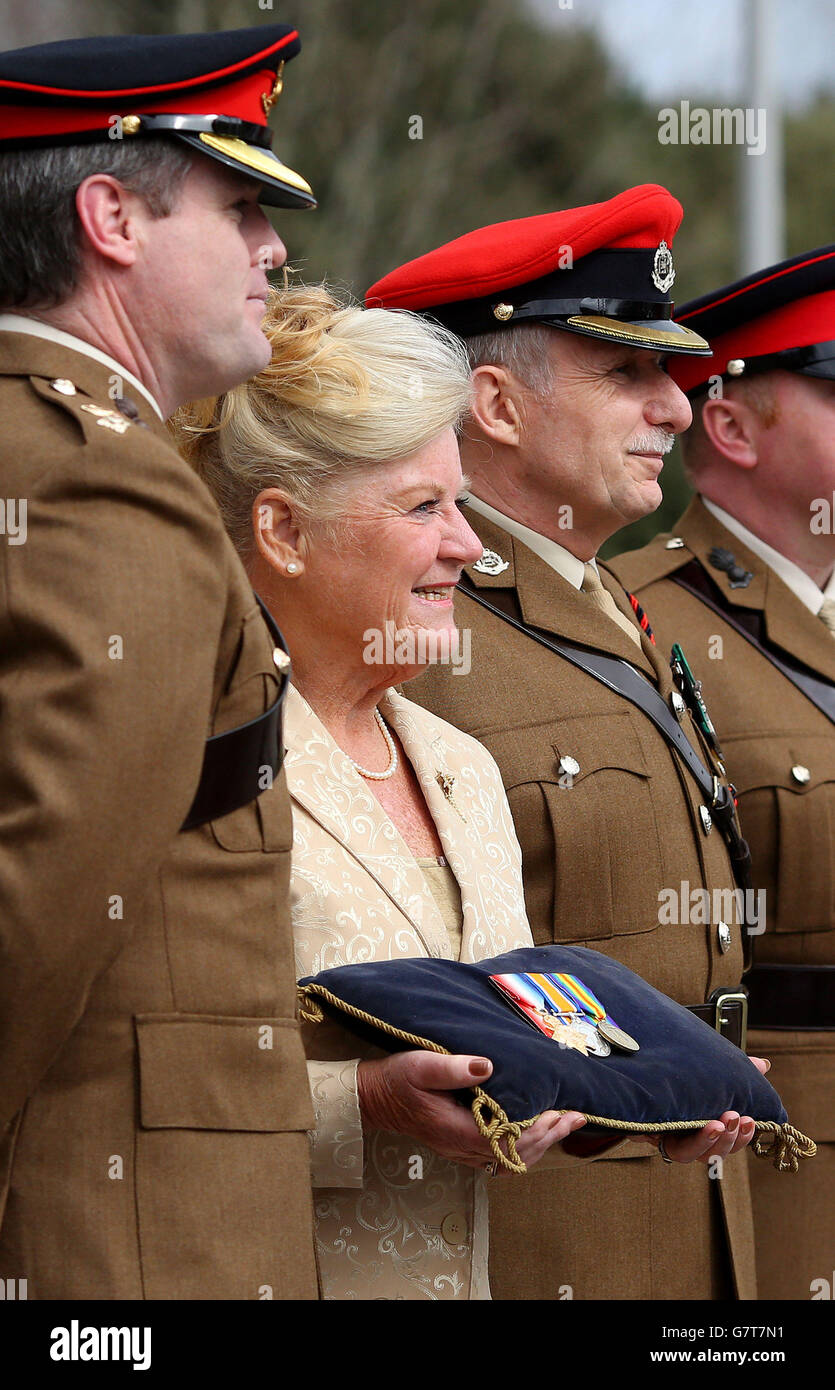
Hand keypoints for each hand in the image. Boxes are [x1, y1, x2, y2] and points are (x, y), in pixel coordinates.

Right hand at [356, 1050, 585, 1170]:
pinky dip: (522, 1147)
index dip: (538, 1130)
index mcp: (457, 1131)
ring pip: (510, 1160)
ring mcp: (461, 1150)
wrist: (374, 1097)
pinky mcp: (460, 1145)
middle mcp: (462, 1148)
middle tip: (576, 1118)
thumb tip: (487, 1066)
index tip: (560, 1112)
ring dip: (540, 1144)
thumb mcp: (421, 1065)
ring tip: (563, 1125)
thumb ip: (454, 1068)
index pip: (509, 1140)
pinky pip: (499, 1157)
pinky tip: (534, 1133)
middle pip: (516, 1154)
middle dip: (550, 1136)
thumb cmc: (397, 1080)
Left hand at [633, 1055, 770, 1162]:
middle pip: (712, 1154)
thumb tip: (763, 1065)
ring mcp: (665, 1136)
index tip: (751, 1120)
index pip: (727, 1141)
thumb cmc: (673, 1077)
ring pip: (690, 1155)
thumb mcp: (706, 1073)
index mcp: (701, 1125)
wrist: (629, 1071)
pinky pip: (664, 1143)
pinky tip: (686, 1123)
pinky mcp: (645, 1130)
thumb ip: (733, 1072)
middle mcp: (684, 1137)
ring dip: (707, 1142)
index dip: (742, 1136)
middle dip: (728, 1140)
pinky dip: (681, 1138)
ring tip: (716, 1124)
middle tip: (734, 1118)